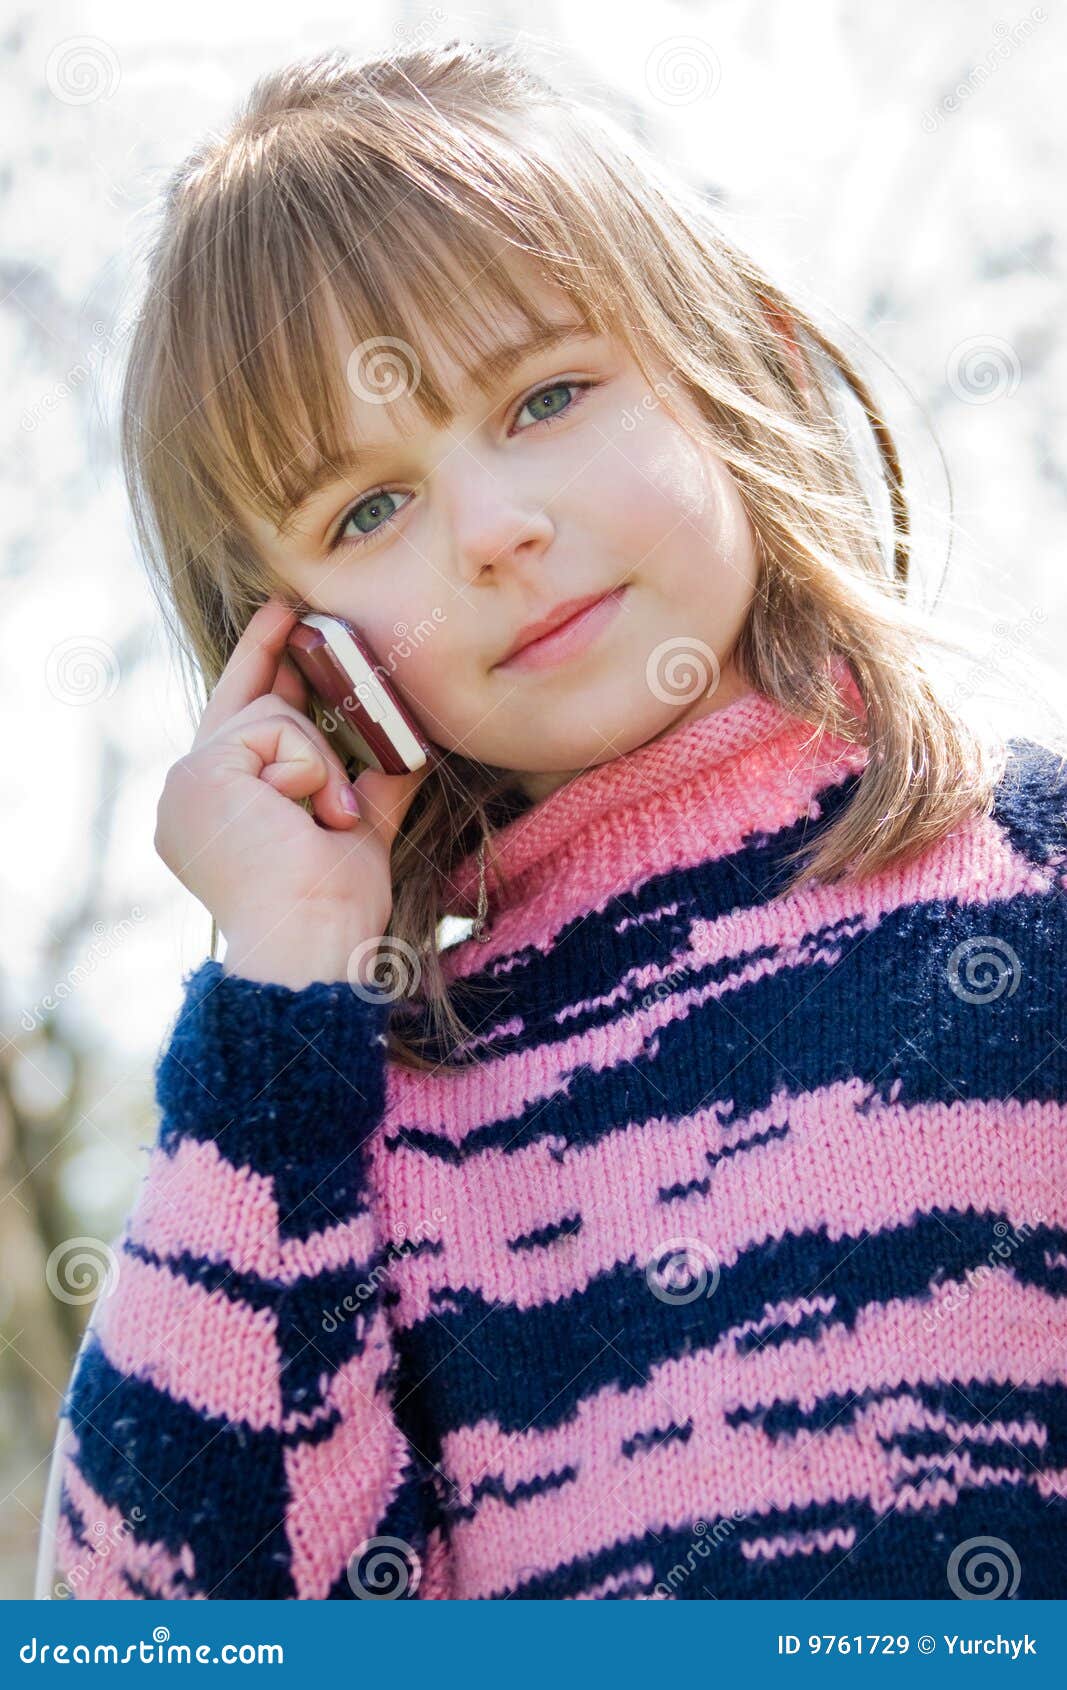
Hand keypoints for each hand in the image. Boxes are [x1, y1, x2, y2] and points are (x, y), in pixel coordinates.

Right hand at [154, 596, 429, 982]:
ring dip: (321, 762)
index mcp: (219, 815)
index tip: (284, 624)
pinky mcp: (201, 772)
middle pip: (244, 703)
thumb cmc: (332, 907)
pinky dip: (310, 767)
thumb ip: (369, 786)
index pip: (241, 725)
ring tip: (331, 819)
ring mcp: (188, 782)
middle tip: (293, 606)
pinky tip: (313, 814)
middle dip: (271, 651)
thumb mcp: (356, 832)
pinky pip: (276, 727)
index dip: (259, 668)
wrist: (310, 939)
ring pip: (274, 713)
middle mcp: (190, 796)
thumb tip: (406, 750)